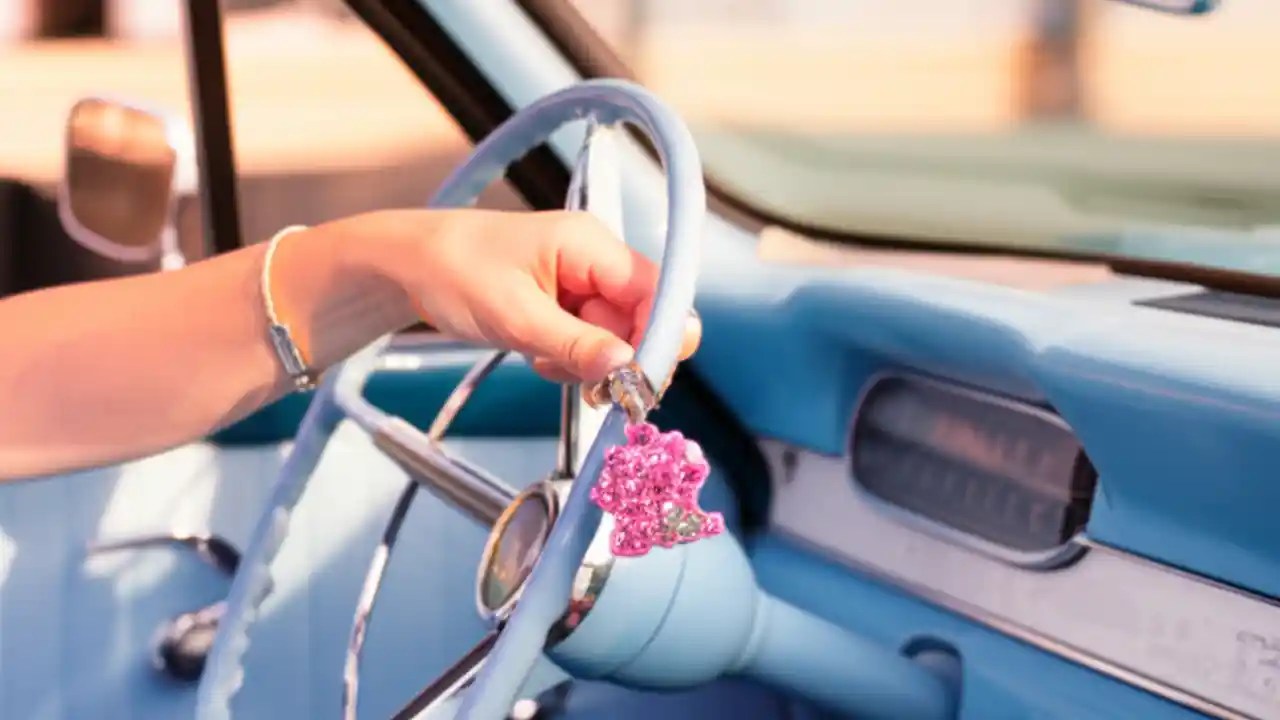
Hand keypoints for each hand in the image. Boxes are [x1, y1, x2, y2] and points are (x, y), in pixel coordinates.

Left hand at [358, 209, 700, 382]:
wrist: (406, 265)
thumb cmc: (451, 269)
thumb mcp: (515, 315)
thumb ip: (576, 345)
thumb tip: (629, 368)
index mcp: (590, 244)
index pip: (656, 290)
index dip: (659, 335)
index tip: (641, 377)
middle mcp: (595, 259)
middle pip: (641, 318)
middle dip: (619, 357)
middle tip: (592, 383)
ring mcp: (581, 283)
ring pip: (616, 336)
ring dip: (589, 362)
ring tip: (544, 359)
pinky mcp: (566, 305)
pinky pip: (589, 341)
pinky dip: (571, 360)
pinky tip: (540, 356)